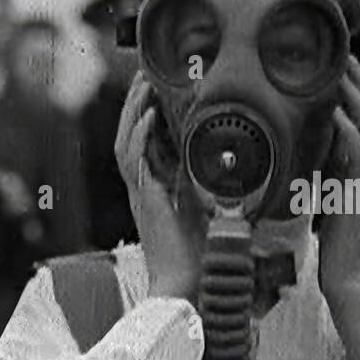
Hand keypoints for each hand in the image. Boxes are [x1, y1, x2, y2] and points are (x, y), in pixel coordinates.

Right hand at [116, 72, 198, 300]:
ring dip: (132, 112)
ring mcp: (138, 194)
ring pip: (125, 143)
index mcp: (153, 189)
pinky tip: (147, 116)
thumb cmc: (198, 256)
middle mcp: (141, 188)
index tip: (155, 89)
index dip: (144, 115)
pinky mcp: (143, 200)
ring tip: (142, 85)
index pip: (142, 143)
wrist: (185, 284)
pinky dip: (139, 136)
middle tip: (143, 75)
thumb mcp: (210, 212)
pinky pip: (133, 162)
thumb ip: (215, 190)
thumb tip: (235, 169)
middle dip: (134, 104)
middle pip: (127, 136)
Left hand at [317, 56, 359, 300]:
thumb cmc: (334, 246)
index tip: (356, 65)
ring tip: (344, 73)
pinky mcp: (358, 196)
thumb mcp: (328, 202)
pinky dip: (348, 132)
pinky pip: (357, 157)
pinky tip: (337, 114)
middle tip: (352, 56)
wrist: (346, 278)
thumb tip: (307, 155)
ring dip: (358, 99)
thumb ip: (325, 177)